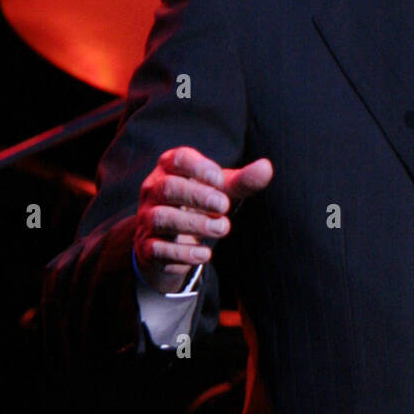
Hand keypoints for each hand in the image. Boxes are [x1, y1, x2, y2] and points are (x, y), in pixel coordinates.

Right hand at [134, 146, 273, 293]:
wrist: (173, 243)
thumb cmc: (201, 205)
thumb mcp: (222, 191)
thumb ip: (243, 181)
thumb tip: (266, 167)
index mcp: (171, 169)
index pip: (178, 159)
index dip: (200, 167)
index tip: (221, 180)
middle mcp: (153, 191)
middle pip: (168, 187)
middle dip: (197, 196)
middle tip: (224, 206)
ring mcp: (146, 219)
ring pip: (162, 218)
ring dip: (195, 224)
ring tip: (223, 228)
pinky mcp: (147, 247)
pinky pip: (158, 249)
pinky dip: (184, 253)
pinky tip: (206, 254)